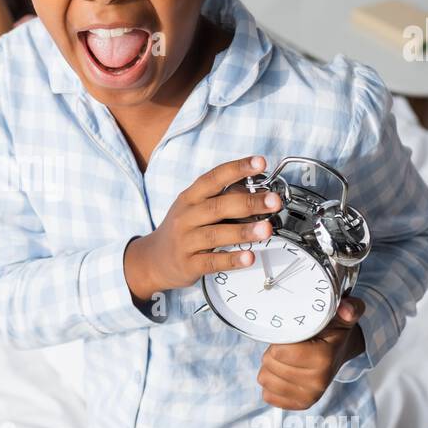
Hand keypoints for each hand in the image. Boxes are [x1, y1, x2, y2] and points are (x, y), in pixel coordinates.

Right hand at [123, 155, 282, 299]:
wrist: (153, 260)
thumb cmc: (181, 231)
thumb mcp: (194, 209)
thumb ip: (221, 200)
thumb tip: (257, 193)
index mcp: (189, 198)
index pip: (213, 178)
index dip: (237, 169)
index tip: (259, 163)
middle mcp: (186, 217)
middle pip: (218, 206)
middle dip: (249, 203)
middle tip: (273, 201)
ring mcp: (185, 241)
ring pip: (215, 234)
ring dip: (243, 231)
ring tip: (266, 229)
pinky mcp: (188, 264)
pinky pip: (211, 262)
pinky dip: (231, 259)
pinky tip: (249, 257)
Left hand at [256, 297, 366, 409]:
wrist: (340, 351)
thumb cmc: (333, 331)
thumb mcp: (340, 315)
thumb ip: (347, 308)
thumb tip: (347, 308)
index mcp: (323, 358)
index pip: (279, 352)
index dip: (279, 340)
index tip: (291, 336)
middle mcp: (317, 382)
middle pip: (269, 364)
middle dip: (274, 352)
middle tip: (290, 347)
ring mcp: (309, 396)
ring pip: (265, 379)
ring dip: (271, 367)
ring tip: (287, 359)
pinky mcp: (300, 405)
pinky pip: (268, 396)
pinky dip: (272, 383)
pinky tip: (285, 374)